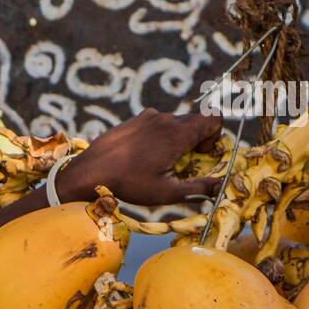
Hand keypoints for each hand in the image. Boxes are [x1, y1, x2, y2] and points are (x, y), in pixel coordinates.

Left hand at [60, 109, 223, 206]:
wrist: (89, 172)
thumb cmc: (128, 184)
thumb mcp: (167, 192)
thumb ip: (198, 187)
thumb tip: (220, 186)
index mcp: (177, 132)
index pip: (213, 119)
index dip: (215, 137)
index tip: (201, 155)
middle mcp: (164, 118)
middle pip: (194, 122)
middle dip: (196, 141)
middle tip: (181, 164)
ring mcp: (146, 117)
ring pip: (174, 123)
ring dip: (175, 140)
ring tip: (159, 163)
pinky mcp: (132, 120)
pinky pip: (155, 124)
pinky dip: (158, 137)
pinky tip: (142, 156)